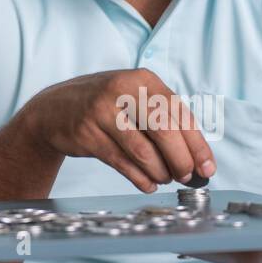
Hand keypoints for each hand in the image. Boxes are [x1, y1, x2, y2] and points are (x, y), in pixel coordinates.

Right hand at [24, 69, 216, 191]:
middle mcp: (122, 90)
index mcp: (142, 79)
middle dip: (181, 160)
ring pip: (143, 151)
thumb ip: (165, 120)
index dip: (197, 145)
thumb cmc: (105, 106)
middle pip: (164, 131)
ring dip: (160, 172)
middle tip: (186, 176)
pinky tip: (148, 183)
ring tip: (164, 178)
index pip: (179, 114)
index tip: (207, 168)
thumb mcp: (135, 99)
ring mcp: (102, 111)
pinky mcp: (87, 133)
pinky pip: (121, 162)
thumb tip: (197, 158)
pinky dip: (139, 178)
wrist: (54, 109)